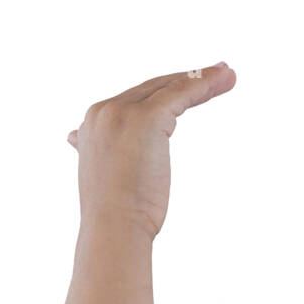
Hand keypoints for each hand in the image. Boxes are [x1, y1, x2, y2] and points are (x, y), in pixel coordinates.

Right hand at [67, 64, 235, 239]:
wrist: (113, 230)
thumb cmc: (116, 216)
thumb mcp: (106, 174)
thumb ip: (99, 150)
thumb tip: (74, 137)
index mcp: (93, 123)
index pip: (137, 99)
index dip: (167, 92)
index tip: (191, 89)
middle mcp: (103, 112)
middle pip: (154, 88)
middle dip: (188, 79)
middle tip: (220, 73)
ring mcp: (122, 113)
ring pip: (170, 88)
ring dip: (203, 79)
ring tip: (228, 75)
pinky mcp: (144, 118)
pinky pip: (181, 94)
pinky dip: (203, 85)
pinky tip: (223, 79)